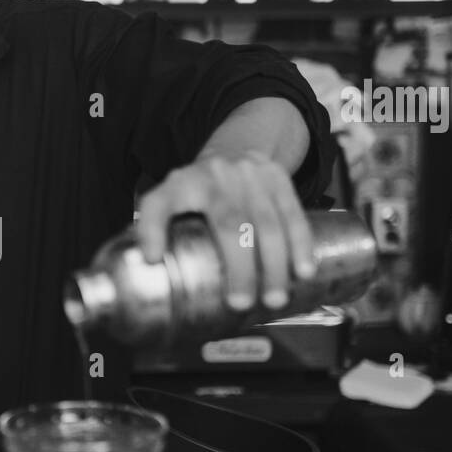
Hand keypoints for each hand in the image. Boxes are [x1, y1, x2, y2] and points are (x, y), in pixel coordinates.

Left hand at [135, 148, 316, 311]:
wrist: (238, 147)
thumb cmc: (199, 189)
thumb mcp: (172, 197)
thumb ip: (155, 225)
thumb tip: (148, 264)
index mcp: (181, 183)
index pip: (159, 202)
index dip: (152, 228)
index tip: (152, 258)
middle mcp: (217, 175)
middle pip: (230, 223)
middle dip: (239, 267)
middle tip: (241, 304)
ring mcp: (252, 176)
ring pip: (268, 222)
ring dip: (274, 265)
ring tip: (274, 299)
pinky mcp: (280, 180)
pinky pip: (294, 215)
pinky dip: (301, 245)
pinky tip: (303, 271)